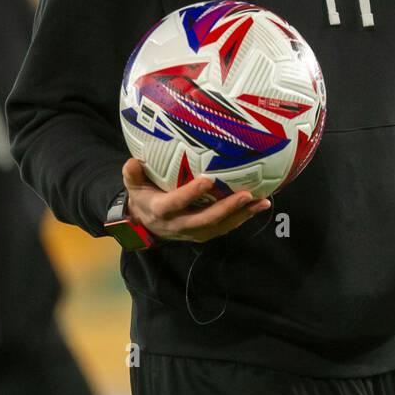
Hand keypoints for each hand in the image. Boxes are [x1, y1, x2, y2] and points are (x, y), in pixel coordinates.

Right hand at [121, 157, 270, 242]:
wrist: (144, 223)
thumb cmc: (142, 196)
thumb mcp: (132, 185)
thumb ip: (132, 173)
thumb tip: (134, 161)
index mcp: (161, 211)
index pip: (176, 204)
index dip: (190, 194)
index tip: (207, 180)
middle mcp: (178, 225)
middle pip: (205, 220)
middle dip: (227, 209)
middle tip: (246, 195)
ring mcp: (193, 232)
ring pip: (219, 227)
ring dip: (241, 216)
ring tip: (262, 202)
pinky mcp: (203, 234)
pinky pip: (224, 228)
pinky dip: (242, 218)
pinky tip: (258, 206)